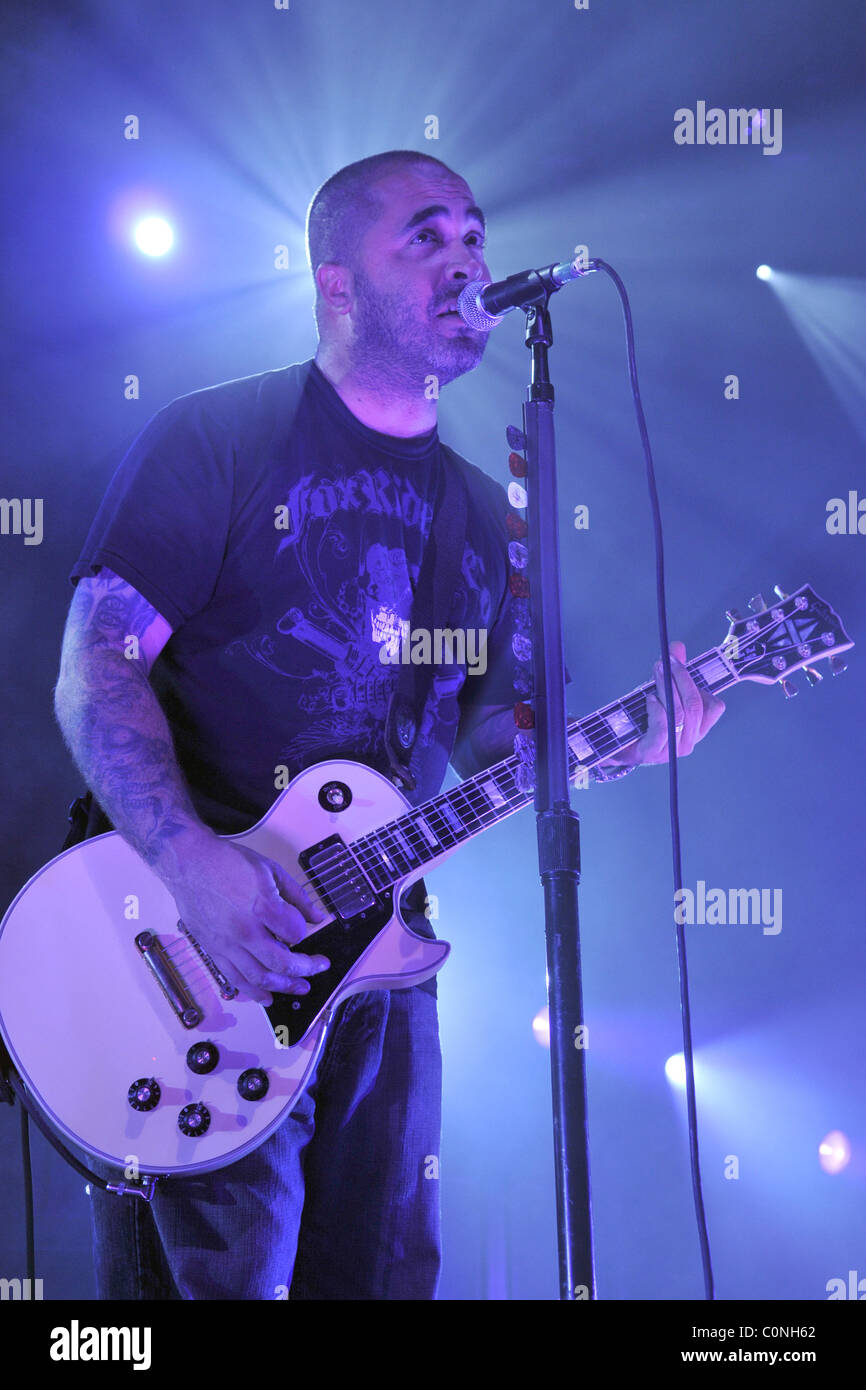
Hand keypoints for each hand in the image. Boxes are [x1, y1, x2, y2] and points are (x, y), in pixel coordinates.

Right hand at [158, 829, 329, 1004]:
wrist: (188, 863)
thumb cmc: (227, 862)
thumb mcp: (270, 870)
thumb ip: (297, 895)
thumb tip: (317, 916)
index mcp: (261, 906)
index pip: (295, 933)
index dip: (304, 932)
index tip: (305, 927)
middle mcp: (244, 930)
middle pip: (282, 963)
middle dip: (305, 969)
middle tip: (318, 967)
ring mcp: (227, 944)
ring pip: (259, 977)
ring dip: (283, 987)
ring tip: (300, 988)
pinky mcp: (213, 950)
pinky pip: (235, 979)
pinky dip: (253, 992)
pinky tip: (267, 997)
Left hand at [602, 640, 724, 768]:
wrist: (619, 746)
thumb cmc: (645, 719)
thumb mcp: (661, 693)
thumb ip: (673, 672)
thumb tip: (677, 646)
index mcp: (697, 728)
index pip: (715, 706)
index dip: (699, 683)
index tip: (678, 664)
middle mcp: (690, 740)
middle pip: (695, 705)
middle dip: (682, 678)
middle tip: (667, 661)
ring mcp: (673, 749)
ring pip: (679, 714)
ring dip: (668, 688)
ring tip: (657, 671)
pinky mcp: (654, 752)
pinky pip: (663, 728)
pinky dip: (658, 710)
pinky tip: (650, 698)